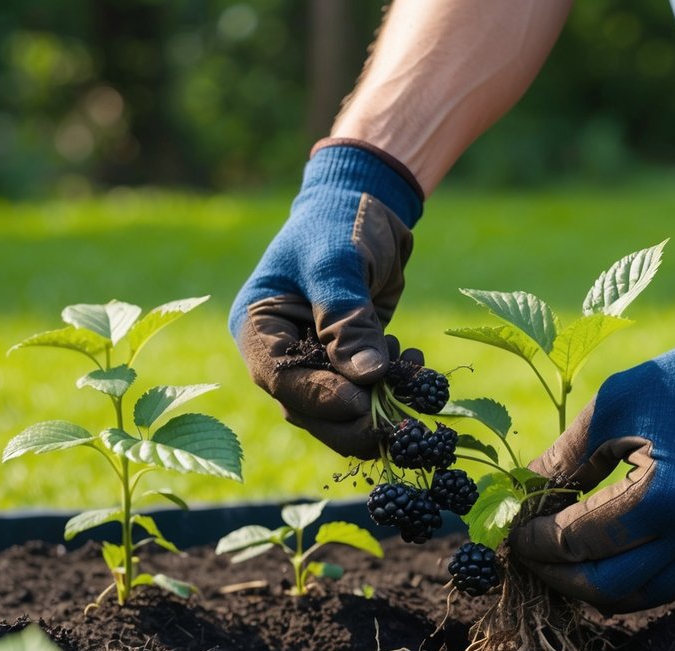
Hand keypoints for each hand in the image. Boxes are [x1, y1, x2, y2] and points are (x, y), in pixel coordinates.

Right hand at [229, 142, 423, 457]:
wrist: (367, 205)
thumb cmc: (340, 223)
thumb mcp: (338, 263)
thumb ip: (348, 320)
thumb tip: (367, 377)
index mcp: (258, 325)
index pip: (279, 378)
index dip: (319, 398)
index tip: (361, 403)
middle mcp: (281, 350)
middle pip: (307, 407)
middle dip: (352, 419)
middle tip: (397, 421)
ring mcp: (314, 359)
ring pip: (338, 409)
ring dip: (379, 405)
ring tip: (413, 373)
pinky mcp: (348, 362)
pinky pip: (366, 392)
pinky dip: (394, 388)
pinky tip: (416, 365)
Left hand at [508, 300, 674, 612]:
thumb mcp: (609, 409)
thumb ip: (560, 461)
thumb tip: (514, 498)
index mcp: (664, 497)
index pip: (579, 541)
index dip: (534, 541)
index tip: (508, 530)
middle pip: (605, 585)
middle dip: (554, 574)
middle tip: (525, 553)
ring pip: (635, 597)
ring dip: (587, 587)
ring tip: (555, 562)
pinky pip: (664, 589)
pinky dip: (625, 586)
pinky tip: (596, 564)